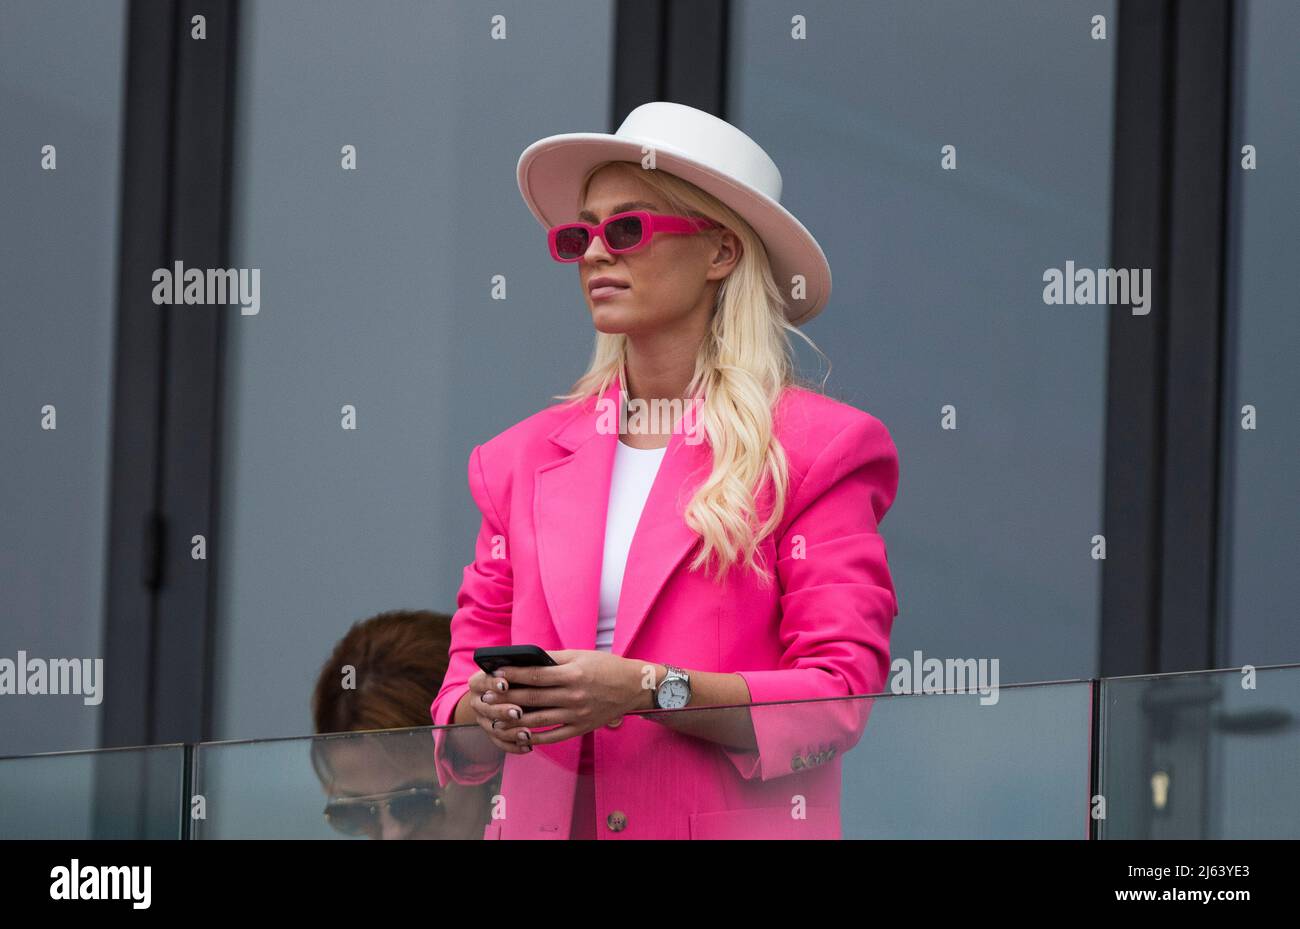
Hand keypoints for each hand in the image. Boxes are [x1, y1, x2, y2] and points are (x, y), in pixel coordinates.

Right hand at [463, 667, 535, 754]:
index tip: (505, 685)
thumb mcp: (516, 669)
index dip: (493, 684)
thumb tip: (538, 665)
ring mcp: (483, 720)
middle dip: (503, 711)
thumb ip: (521, 668)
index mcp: (479, 681)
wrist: (505, 693)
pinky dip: (514, 746)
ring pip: (494, 729)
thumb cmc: (517, 676)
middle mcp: (478, 701)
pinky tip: (528, 746)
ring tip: (527, 734)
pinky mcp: (492, 734)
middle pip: (487, 708)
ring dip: (511, 732)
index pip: (482, 682)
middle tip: (518, 712)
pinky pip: (501, 743)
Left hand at [486, 650, 656, 745]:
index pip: (535, 675)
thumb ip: (553, 659)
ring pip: (538, 721)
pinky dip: (535, 738)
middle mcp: (574, 696)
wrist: (634, 687)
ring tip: (496, 719)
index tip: (495, 674)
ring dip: (514, 721)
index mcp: (573, 674)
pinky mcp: (581, 728)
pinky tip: (520, 735)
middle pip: (532, 699)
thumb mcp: (580, 655)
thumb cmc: (605, 667)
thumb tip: (525, 660)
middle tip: (486, 698)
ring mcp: (577, 715)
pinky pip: (553, 737)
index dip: (513, 676)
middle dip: (506, 698)